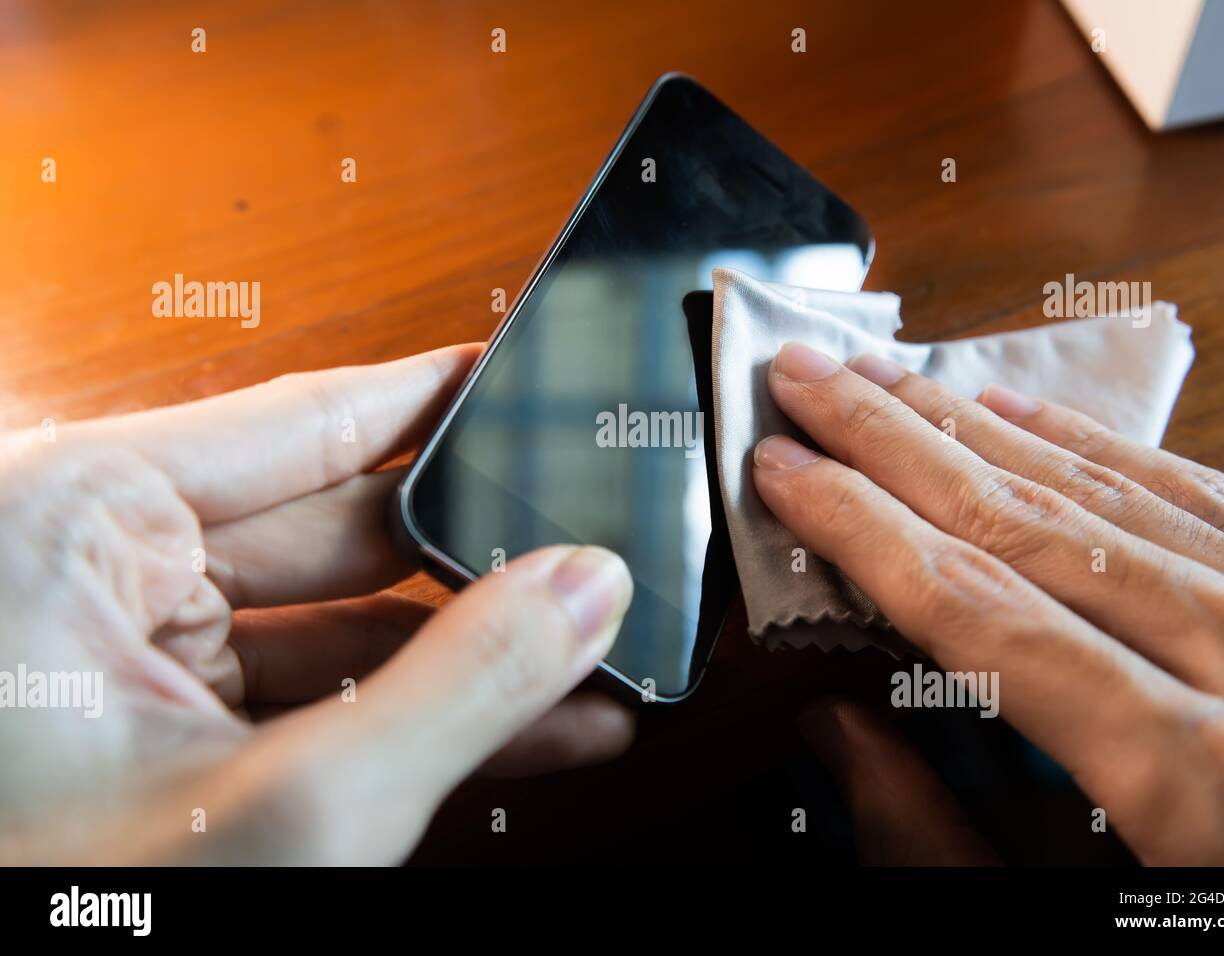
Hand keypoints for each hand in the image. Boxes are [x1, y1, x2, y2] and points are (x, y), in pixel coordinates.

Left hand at [0, 345, 633, 864]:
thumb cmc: (60, 913)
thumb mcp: (298, 801)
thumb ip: (462, 682)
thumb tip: (581, 588)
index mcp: (71, 524)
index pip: (305, 418)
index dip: (433, 398)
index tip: (517, 376)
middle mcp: (89, 569)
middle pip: (336, 526)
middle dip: (467, 556)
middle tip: (579, 554)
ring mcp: (127, 651)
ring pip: (335, 620)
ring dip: (456, 653)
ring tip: (575, 655)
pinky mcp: (160, 721)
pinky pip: (307, 686)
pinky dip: (404, 709)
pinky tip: (518, 722)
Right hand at [754, 342, 1223, 864]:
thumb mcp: (1090, 934)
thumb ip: (948, 850)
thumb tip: (837, 738)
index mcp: (1207, 789)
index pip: (985, 613)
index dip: (864, 531)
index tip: (785, 469)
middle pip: (1039, 526)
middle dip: (900, 441)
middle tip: (808, 376)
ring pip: (1118, 495)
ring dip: (982, 427)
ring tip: (889, 378)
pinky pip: (1210, 502)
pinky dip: (1104, 449)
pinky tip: (1027, 411)